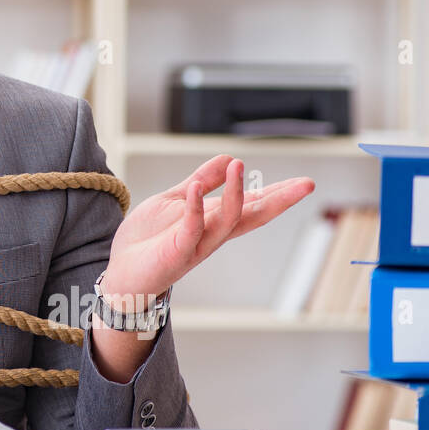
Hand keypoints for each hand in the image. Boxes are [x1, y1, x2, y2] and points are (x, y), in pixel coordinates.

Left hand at [103, 155, 314, 301]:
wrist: (122, 272)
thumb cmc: (148, 239)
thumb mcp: (175, 200)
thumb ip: (200, 181)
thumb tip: (227, 158)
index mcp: (214, 221)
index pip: (251, 205)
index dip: (277, 194)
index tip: (304, 183)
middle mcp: (212, 234)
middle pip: (251, 215)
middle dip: (278, 201)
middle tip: (306, 185)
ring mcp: (197, 244)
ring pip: (225, 220)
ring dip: (234, 194)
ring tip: (239, 166)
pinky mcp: (177, 251)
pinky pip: (190, 228)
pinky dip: (194, 208)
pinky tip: (196, 187)